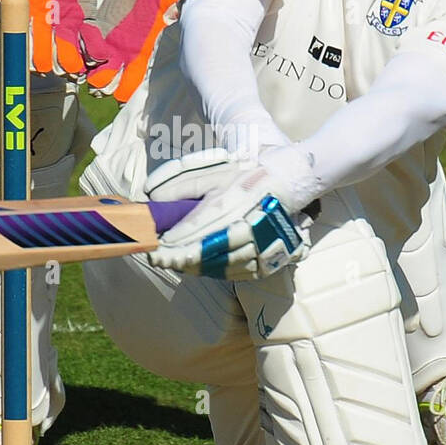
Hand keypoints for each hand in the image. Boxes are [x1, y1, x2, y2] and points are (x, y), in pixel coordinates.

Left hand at [147, 150, 311, 279]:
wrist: (290, 184)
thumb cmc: (248, 177)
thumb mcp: (217, 172)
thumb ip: (184, 184)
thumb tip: (155, 197)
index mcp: (238, 197)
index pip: (203, 222)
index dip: (178, 237)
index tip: (157, 244)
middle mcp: (252, 221)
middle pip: (212, 247)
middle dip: (181, 256)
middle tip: (159, 260)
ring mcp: (263, 243)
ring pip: (224, 264)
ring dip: (196, 267)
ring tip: (175, 264)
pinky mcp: (270, 258)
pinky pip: (238, 272)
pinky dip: (216, 272)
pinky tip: (199, 268)